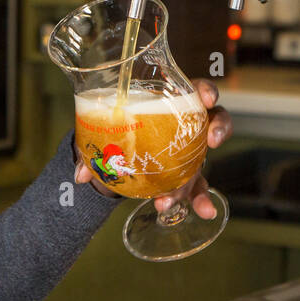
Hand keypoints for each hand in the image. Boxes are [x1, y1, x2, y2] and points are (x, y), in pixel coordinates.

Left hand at [74, 79, 231, 215]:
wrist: (117, 154)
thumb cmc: (116, 130)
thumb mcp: (102, 134)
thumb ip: (92, 150)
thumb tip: (80, 175)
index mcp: (168, 102)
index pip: (194, 88)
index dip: (205, 90)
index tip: (206, 97)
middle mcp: (185, 124)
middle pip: (214, 118)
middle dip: (219, 128)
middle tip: (212, 141)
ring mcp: (190, 150)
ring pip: (208, 158)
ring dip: (205, 176)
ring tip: (201, 199)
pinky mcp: (188, 174)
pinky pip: (198, 186)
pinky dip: (201, 200)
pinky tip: (204, 212)